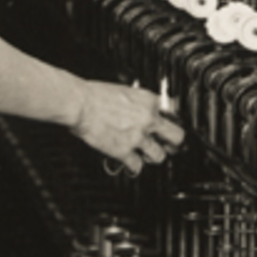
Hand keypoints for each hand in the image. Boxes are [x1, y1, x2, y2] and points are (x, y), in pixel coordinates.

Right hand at [70, 80, 185, 174]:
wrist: (79, 104)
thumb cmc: (94, 94)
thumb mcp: (123, 90)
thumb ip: (136, 102)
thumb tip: (138, 109)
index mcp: (148, 101)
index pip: (173, 112)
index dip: (168, 120)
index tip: (166, 125)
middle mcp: (148, 119)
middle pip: (177, 137)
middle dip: (173, 143)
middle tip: (168, 145)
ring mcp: (137, 137)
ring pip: (160, 156)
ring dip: (153, 157)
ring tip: (147, 155)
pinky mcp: (124, 151)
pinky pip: (137, 166)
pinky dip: (133, 166)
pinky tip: (130, 163)